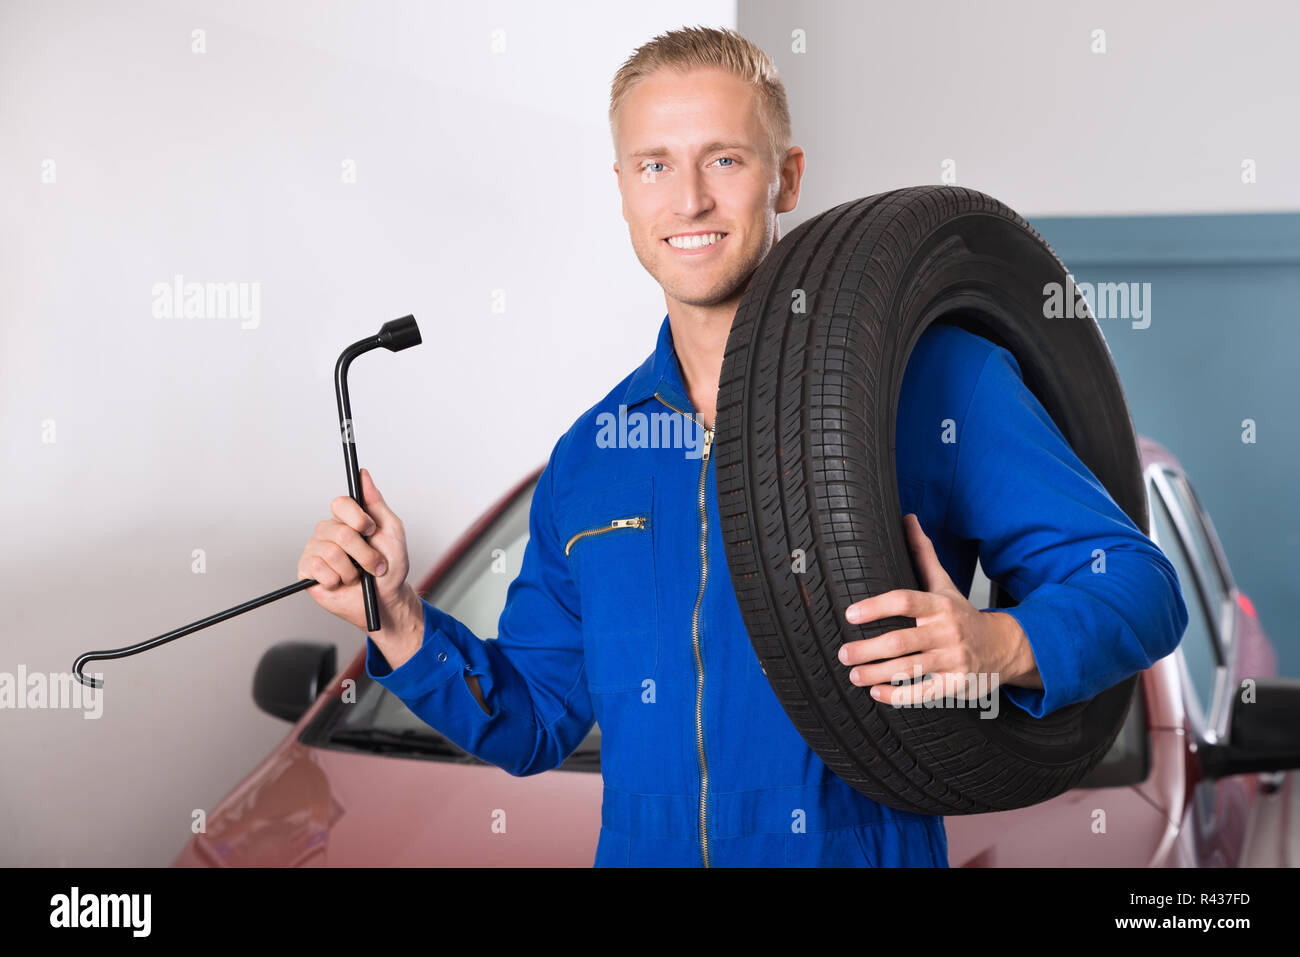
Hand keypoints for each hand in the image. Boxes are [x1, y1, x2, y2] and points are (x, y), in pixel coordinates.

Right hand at [297, 468, 415, 631]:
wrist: (385, 600)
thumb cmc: (390, 567)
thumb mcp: (392, 531)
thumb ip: (376, 503)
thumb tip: (364, 475)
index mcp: (348, 520)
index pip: (340, 503)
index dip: (356, 517)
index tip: (370, 531)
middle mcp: (329, 532)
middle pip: (340, 532)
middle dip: (364, 553)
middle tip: (374, 565)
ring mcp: (317, 551)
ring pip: (331, 553)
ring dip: (352, 570)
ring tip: (357, 576)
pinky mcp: (308, 571)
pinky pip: (318, 569)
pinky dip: (336, 580)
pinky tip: (340, 582)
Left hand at [838, 513, 1037, 705]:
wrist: (1004, 647)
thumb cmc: (963, 615)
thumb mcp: (945, 584)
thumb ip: (923, 554)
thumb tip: (908, 518)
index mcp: (940, 605)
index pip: (905, 600)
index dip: (876, 606)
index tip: (850, 614)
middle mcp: (946, 632)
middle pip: (901, 641)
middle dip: (867, 649)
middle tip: (843, 652)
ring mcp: (952, 660)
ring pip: (909, 670)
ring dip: (876, 674)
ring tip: (853, 675)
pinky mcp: (956, 685)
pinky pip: (924, 694)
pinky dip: (898, 697)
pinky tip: (877, 694)